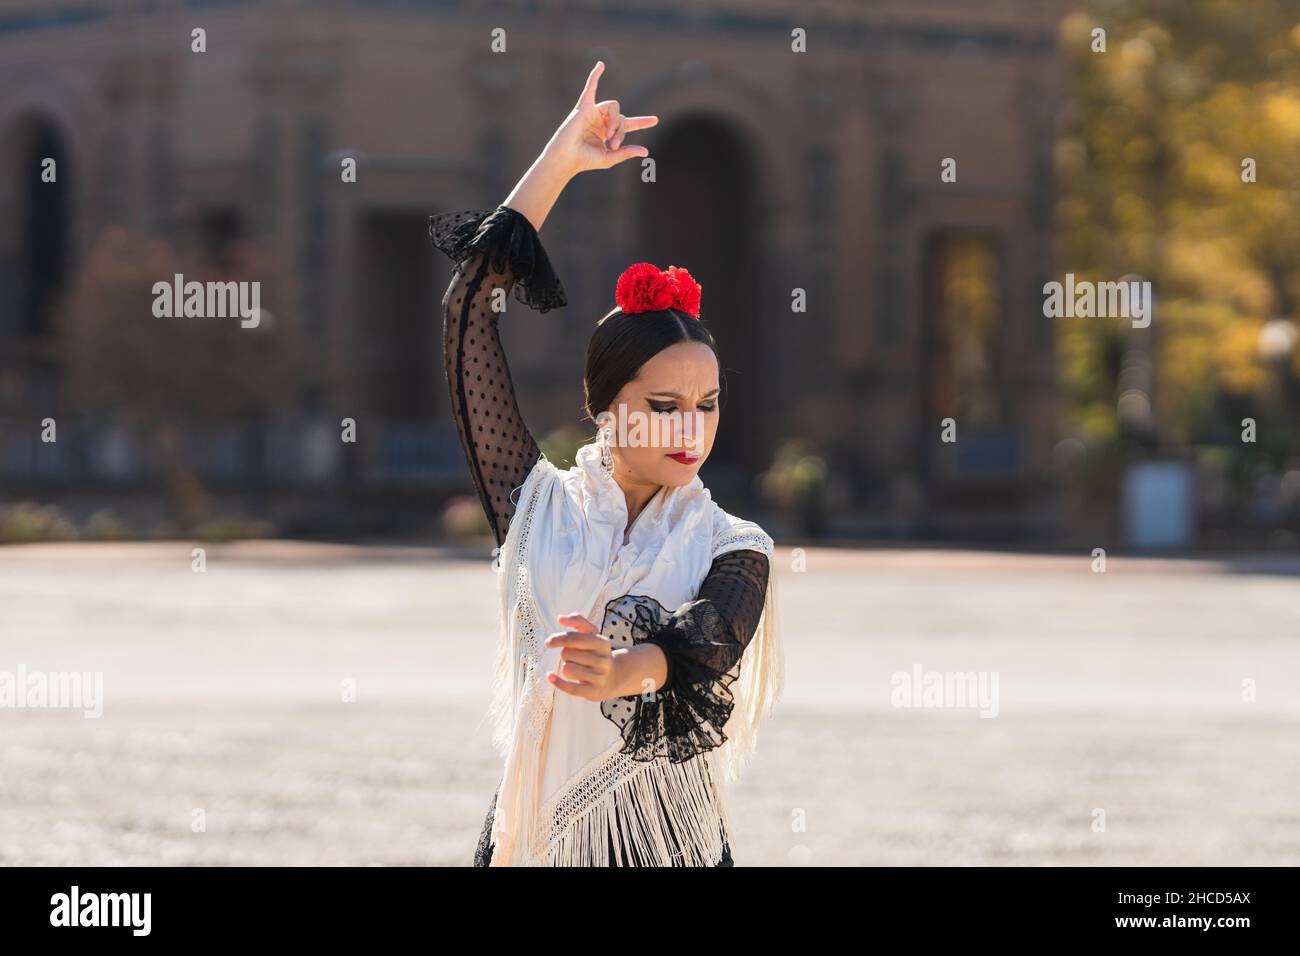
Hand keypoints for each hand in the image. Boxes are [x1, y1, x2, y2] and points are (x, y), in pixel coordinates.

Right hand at [545, 61, 657, 175]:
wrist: (567, 157)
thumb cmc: (585, 160)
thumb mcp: (610, 157)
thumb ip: (626, 152)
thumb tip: (645, 152)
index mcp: (607, 132)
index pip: (628, 124)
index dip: (641, 122)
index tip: (655, 120)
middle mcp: (601, 120)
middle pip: (621, 117)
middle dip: (620, 131)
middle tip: (613, 145)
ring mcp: (593, 112)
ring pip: (613, 106)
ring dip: (614, 122)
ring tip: (608, 136)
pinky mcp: (583, 107)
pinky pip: (591, 88)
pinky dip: (595, 76)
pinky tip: (601, 65)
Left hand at [545, 612, 617, 700]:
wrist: (614, 677)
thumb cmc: (596, 652)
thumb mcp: (592, 635)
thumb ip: (578, 622)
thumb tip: (560, 618)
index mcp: (602, 643)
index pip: (574, 638)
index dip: (558, 639)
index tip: (548, 643)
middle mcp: (603, 660)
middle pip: (568, 654)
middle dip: (565, 654)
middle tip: (572, 657)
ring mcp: (599, 677)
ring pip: (567, 669)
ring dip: (565, 667)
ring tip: (574, 667)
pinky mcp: (593, 692)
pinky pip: (570, 688)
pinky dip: (558, 682)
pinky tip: (549, 676)